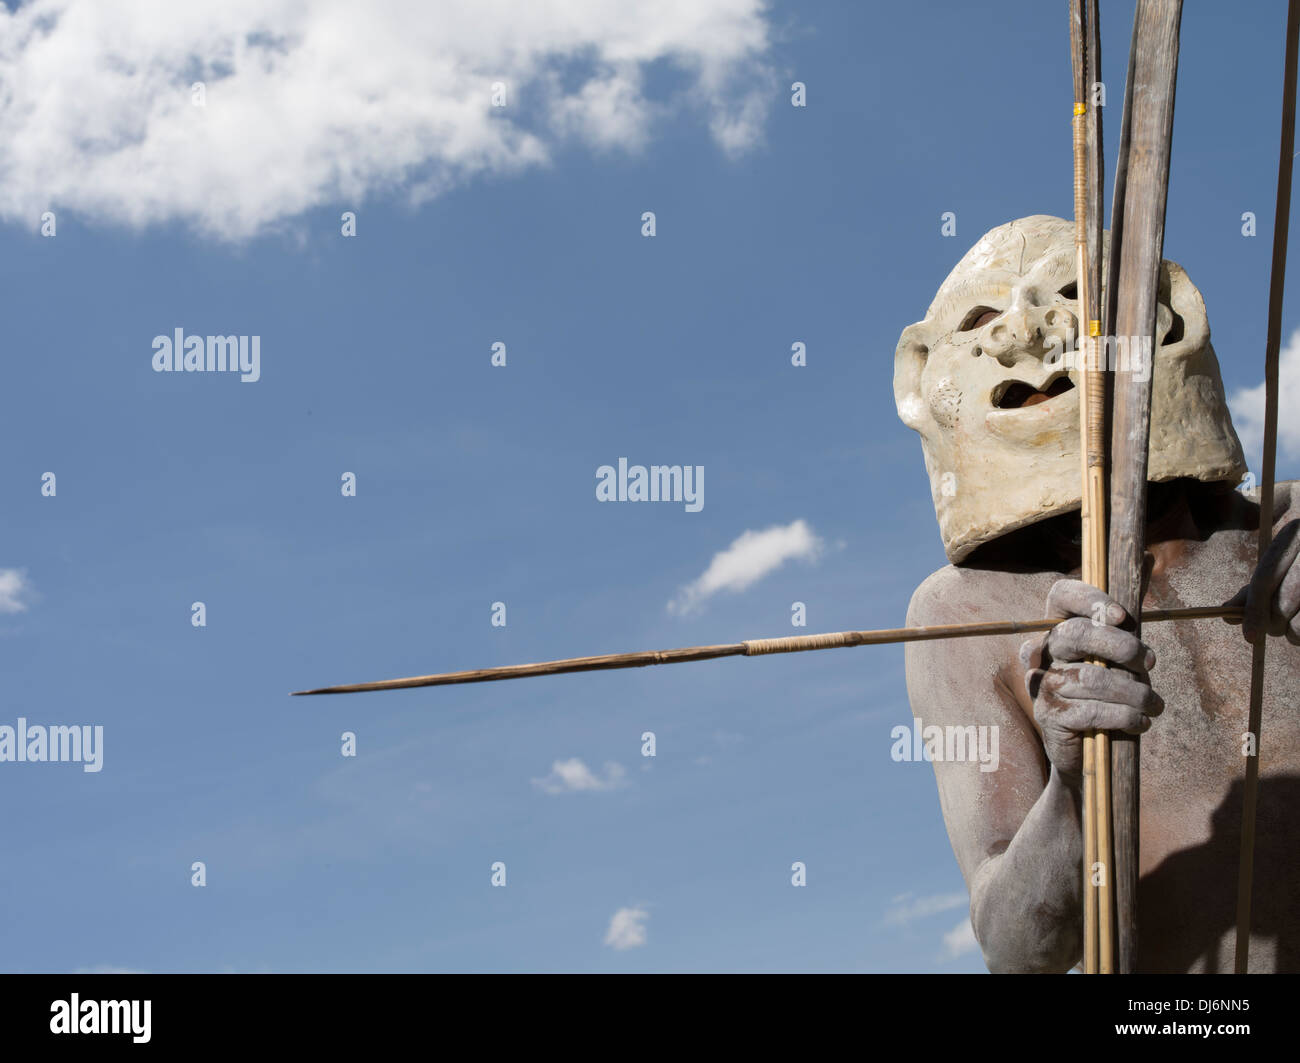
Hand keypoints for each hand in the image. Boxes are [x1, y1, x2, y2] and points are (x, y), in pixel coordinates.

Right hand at [1019, 579, 1161, 785]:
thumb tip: (1146, 556)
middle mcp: (1042, 651)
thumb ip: (1126, 612)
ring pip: (1091, 677)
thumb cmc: (1106, 692)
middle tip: (1150, 663)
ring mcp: (1041, 683)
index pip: (1060, 594)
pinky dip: (1125, 716)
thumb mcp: (1117, 651)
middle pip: (1076, 633)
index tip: (1122, 616)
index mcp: (1056, 627)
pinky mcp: (1049, 715)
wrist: (1085, 749)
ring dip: (1134, 692)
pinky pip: (1091, 710)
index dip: (1090, 598)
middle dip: (1121, 647)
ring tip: (1153, 704)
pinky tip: (1140, 722)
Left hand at [1223, 519, 1299, 645]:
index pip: (1266, 578)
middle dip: (1273, 624)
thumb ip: (1253, 588)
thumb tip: (1228, 614)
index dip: (1254, 609)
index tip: (1249, 636)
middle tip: (1274, 628)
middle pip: (1283, 604)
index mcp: (1294, 535)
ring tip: (1294, 625)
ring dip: (1293, 633)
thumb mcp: (1280, 565)